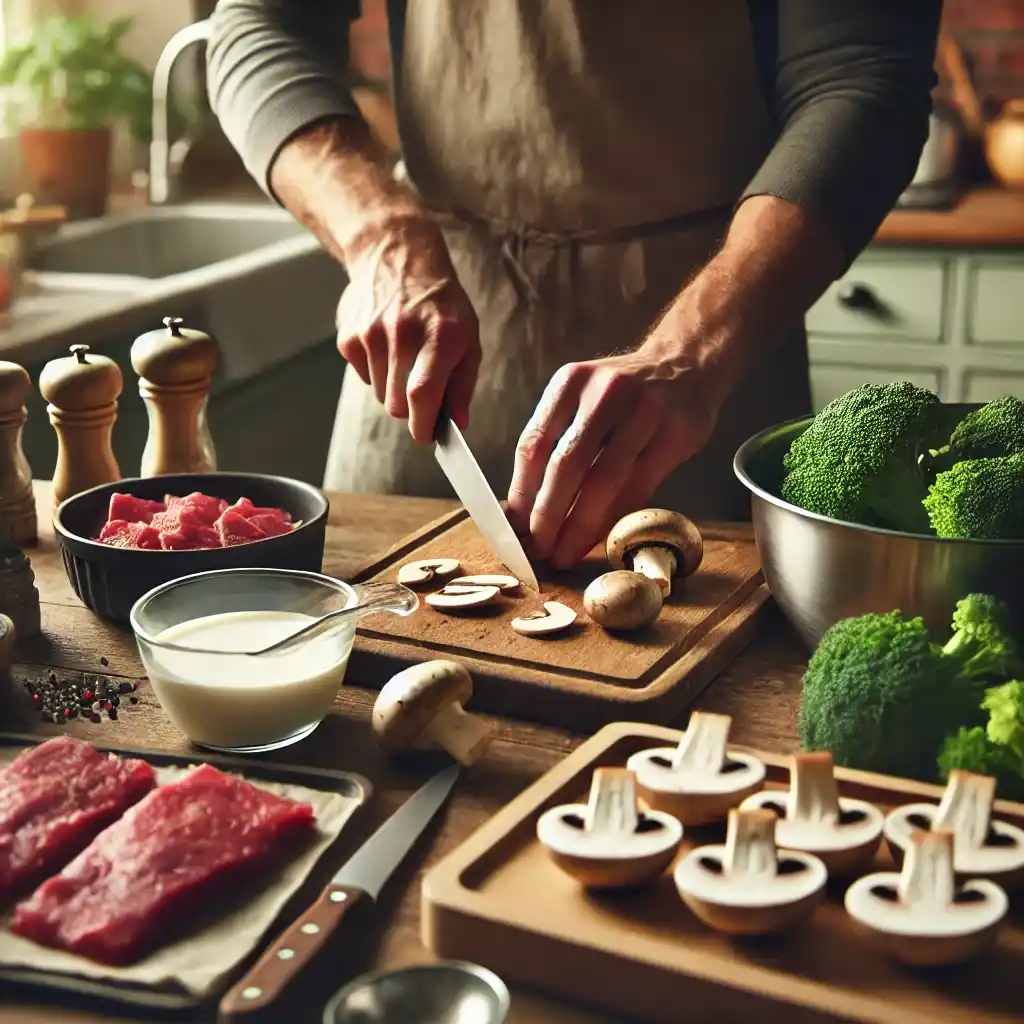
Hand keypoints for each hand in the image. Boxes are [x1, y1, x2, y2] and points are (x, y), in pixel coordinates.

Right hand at [336, 214, 480, 440]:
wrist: (397, 256)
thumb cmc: (441, 303)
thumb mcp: (468, 336)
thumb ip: (463, 382)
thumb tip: (458, 422)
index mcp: (440, 336)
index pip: (422, 395)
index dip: (422, 425)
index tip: (427, 435)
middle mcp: (403, 334)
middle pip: (397, 404)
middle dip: (410, 409)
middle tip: (422, 392)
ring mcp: (371, 334)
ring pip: (380, 395)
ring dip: (393, 389)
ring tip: (405, 359)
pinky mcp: (349, 336)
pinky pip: (364, 376)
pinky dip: (376, 371)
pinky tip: (386, 345)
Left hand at [507, 342, 725, 567]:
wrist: (686, 364)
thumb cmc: (623, 395)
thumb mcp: (583, 398)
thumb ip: (557, 441)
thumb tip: (523, 508)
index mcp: (571, 381)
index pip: (535, 443)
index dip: (522, 491)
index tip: (517, 527)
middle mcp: (605, 392)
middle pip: (567, 464)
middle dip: (549, 515)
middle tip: (540, 549)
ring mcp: (645, 410)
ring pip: (604, 480)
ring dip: (580, 525)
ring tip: (565, 553)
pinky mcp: (676, 433)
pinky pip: (638, 487)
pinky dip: (614, 518)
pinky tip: (599, 537)